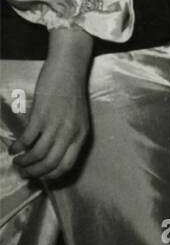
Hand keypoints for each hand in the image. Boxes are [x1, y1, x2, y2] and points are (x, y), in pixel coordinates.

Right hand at [10, 26, 93, 180]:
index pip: (66, 166)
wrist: (69, 67)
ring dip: (24, 162)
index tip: (40, 176)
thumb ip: (68, 135)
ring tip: (16, 161)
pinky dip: (18, 147)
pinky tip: (13, 148)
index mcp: (81, 135)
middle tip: (23, 172)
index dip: (50, 176)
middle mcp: (70, 133)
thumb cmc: (72, 92)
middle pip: (50, 164)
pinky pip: (27, 139)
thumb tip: (51, 154)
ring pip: (37, 155)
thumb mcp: (77, 118)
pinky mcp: (42, 115)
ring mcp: (56, 124)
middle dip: (34, 172)